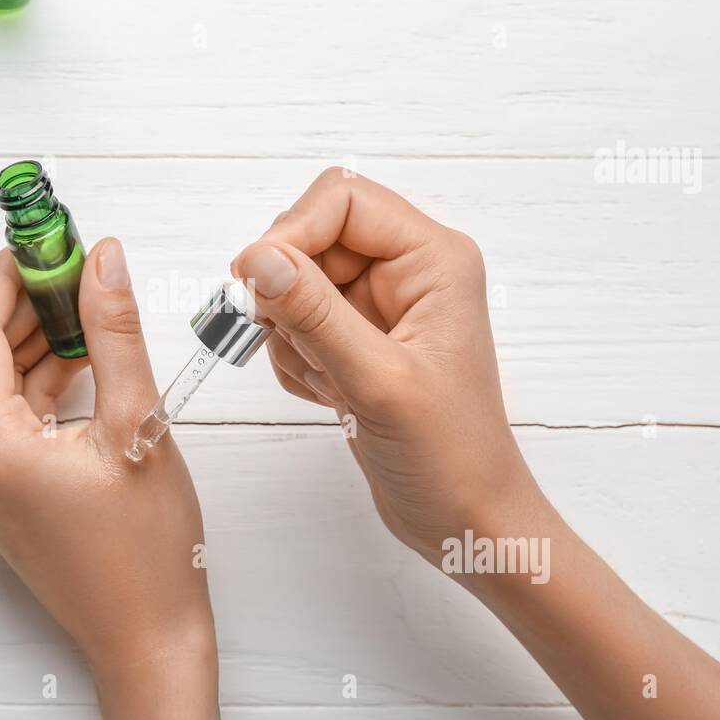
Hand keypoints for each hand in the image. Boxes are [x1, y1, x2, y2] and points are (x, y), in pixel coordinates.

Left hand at [0, 238, 218, 719]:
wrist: (146, 635)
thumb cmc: (146, 553)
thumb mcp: (138, 426)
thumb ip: (115, 333)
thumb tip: (103, 260)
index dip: (8, 276)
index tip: (42, 240)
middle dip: (26, 304)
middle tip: (72, 263)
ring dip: (36, 342)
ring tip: (86, 304)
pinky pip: (6, 418)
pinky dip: (39, 384)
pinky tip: (82, 359)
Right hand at [232, 168, 542, 562]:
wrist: (465, 520)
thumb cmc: (451, 456)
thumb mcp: (378, 381)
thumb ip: (315, 315)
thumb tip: (259, 259)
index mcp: (433, 259)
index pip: (341, 199)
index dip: (290, 232)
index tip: (254, 282)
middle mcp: (407, 271)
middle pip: (311, 236)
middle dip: (287, 293)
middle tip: (296, 345)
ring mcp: (379, 307)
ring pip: (294, 283)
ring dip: (291, 335)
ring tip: (332, 384)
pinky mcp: (356, 340)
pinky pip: (295, 324)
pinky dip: (295, 359)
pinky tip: (331, 396)